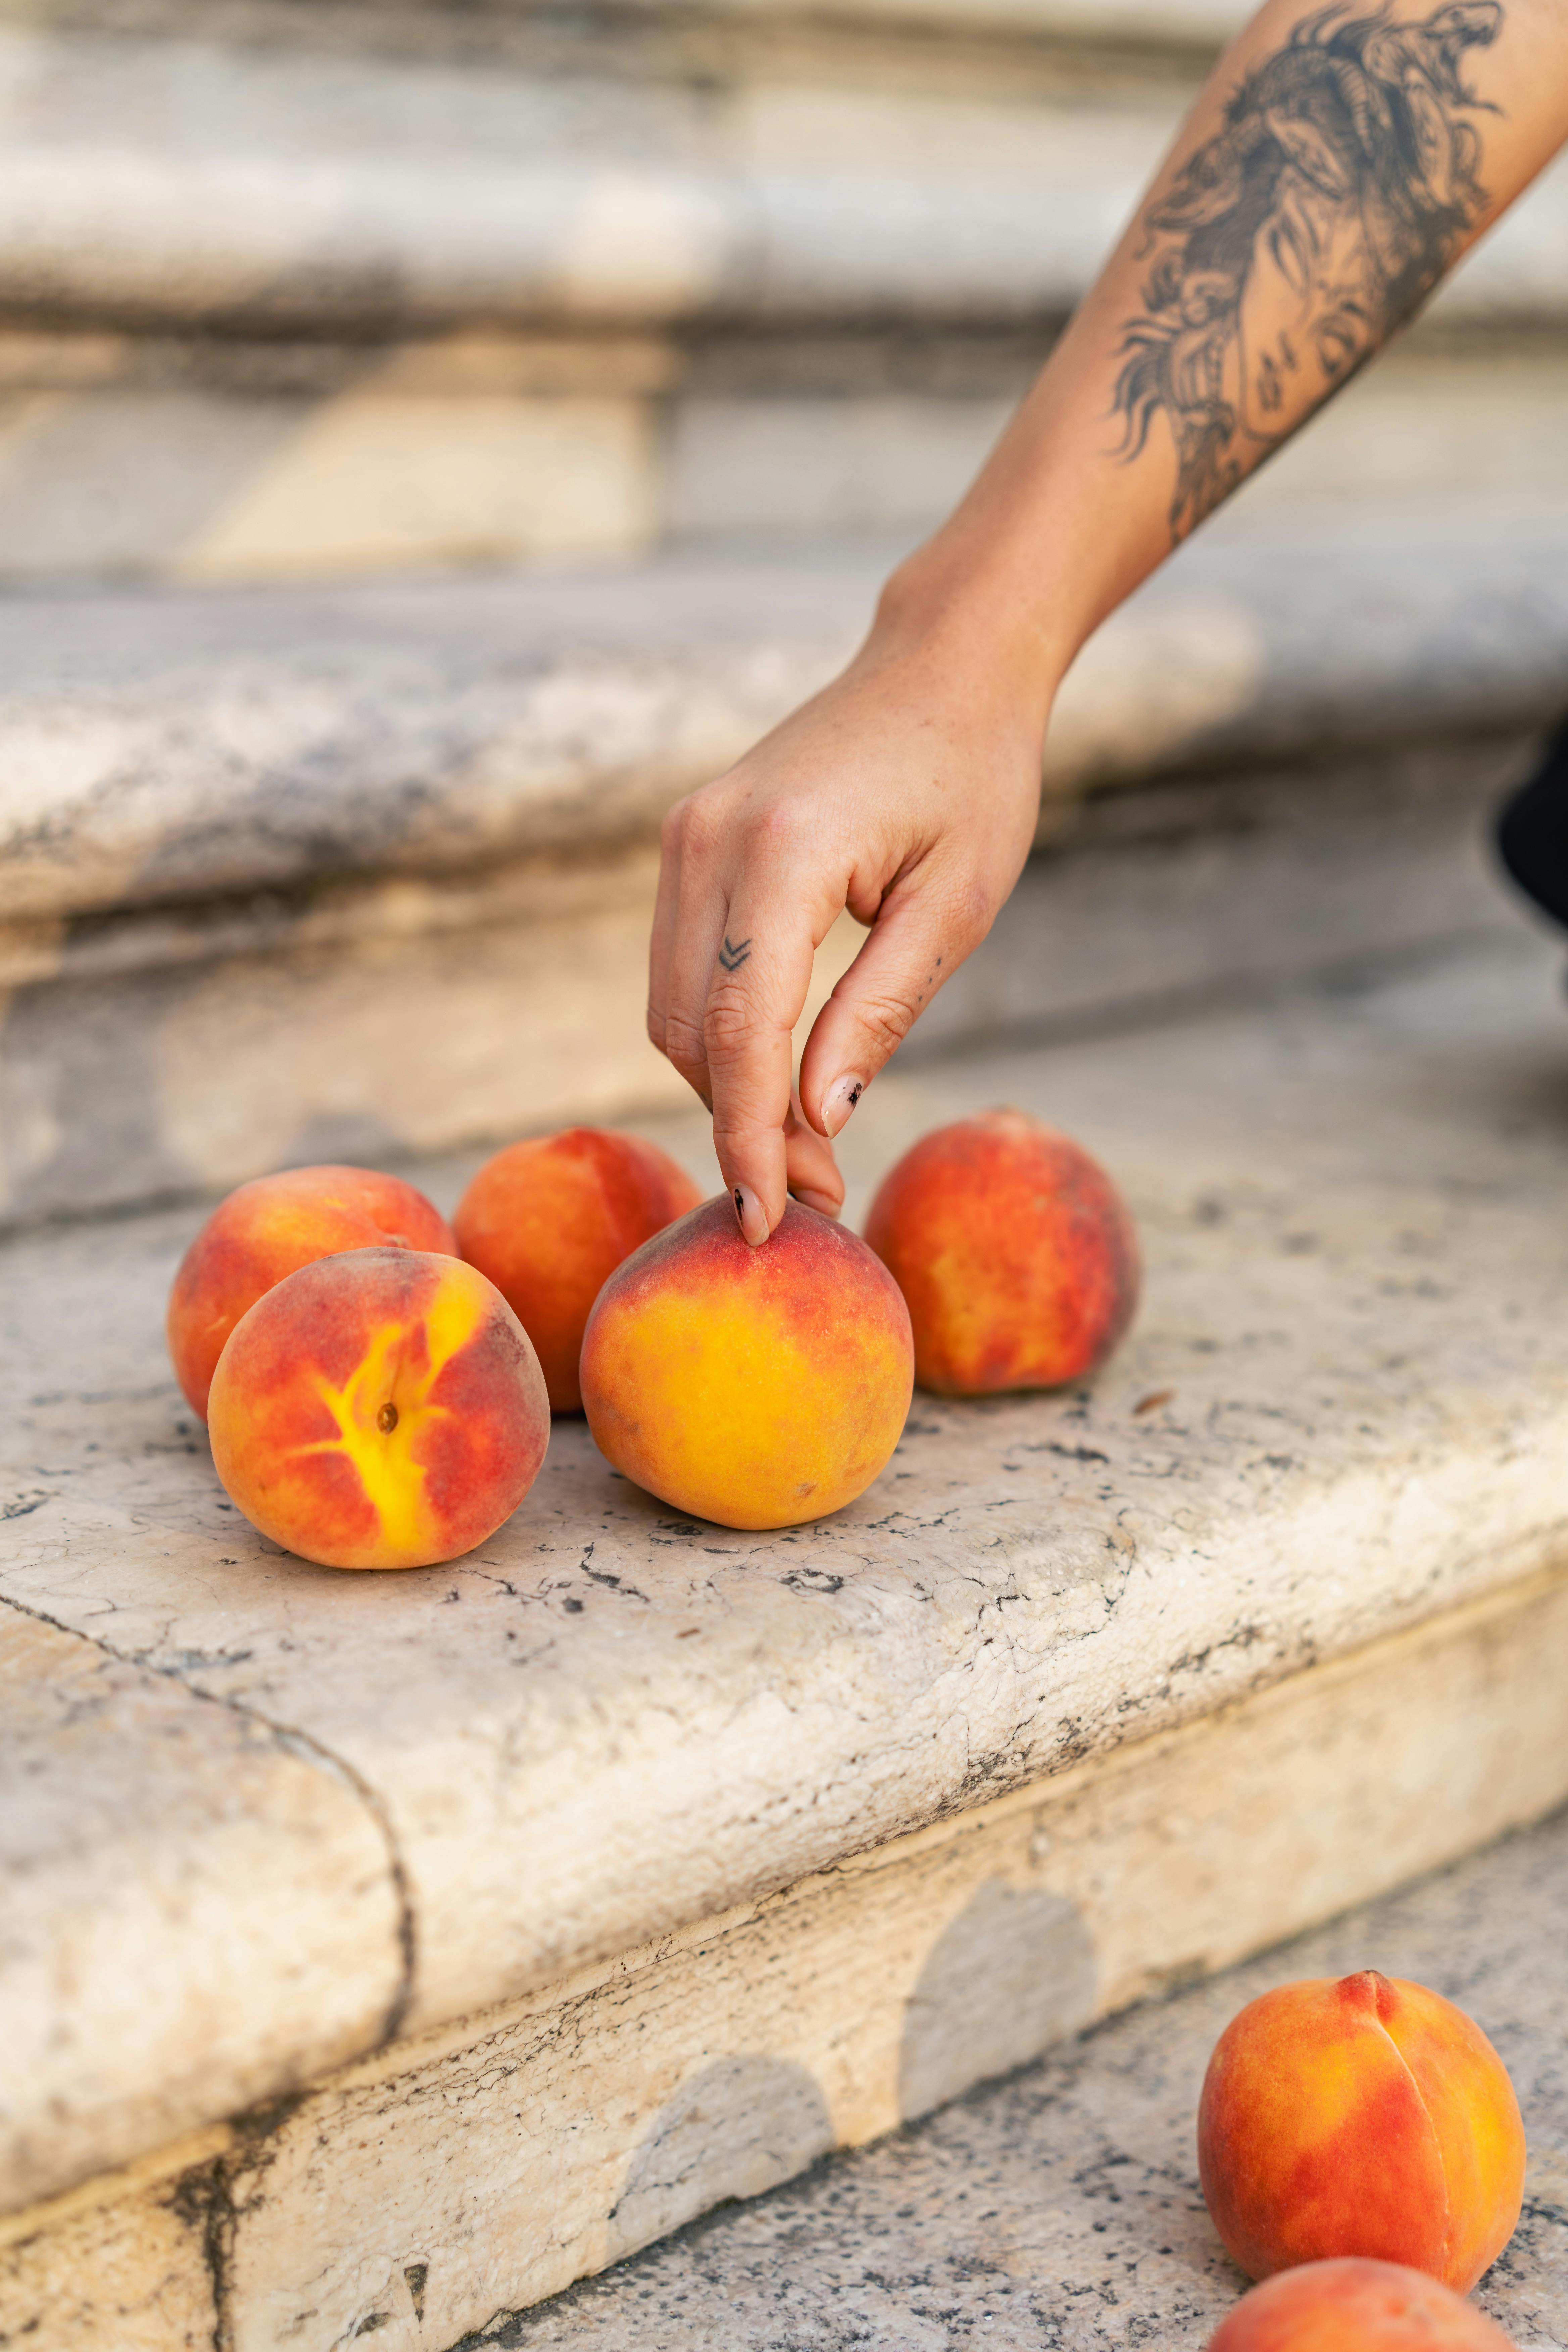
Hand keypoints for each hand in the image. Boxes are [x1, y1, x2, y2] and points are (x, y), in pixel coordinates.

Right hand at [647, 573, 1052, 1240]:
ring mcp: (687, 835)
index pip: (741, 1032)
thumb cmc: (973, 778)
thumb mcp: (954, 907)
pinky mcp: (687, 842)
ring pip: (674, 1009)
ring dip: (727, 1088)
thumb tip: (818, 1122)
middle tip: (821, 1192)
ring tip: (807, 1145)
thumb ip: (877, 1012)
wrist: (943, 666)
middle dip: (743, 1126)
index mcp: (782, 852)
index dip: (749, 1139)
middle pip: (693, 1031)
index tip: (769, 1223)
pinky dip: (721, 1036)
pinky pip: (682, 970)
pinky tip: (780, 1075)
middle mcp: (709, 840)